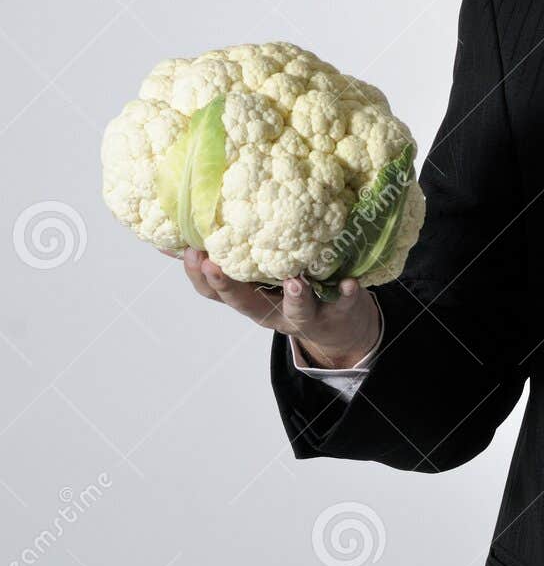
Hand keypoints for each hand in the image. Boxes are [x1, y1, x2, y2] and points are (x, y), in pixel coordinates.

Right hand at [165, 246, 380, 368]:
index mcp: (251, 300)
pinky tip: (350, 282)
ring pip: (297, 309)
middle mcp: (274, 311)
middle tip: (215, 265)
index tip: (191, 251)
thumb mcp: (256, 283)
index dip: (200, 277)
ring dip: (295, 296)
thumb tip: (171, 238)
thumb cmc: (290, 294)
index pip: (216, 294)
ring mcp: (308, 314)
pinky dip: (347, 293)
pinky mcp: (340, 310)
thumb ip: (222, 262)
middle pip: (248, 304)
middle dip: (229, 286)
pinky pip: (344, 303)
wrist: (341, 327)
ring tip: (294, 280)